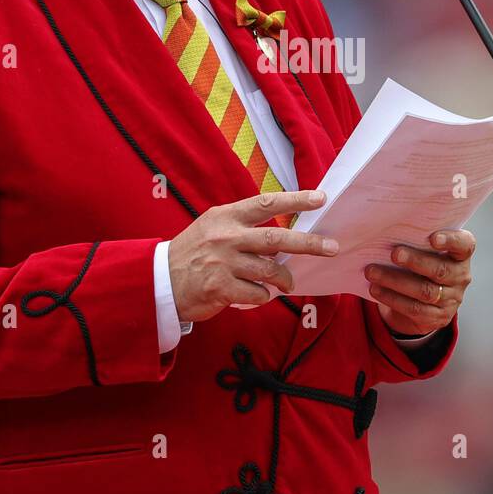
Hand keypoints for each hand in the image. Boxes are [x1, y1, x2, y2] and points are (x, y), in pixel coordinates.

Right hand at [168, 190, 339, 324]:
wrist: (161, 281)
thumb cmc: (193, 253)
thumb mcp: (213, 227)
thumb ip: (243, 226)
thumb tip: (281, 234)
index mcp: (226, 216)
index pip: (267, 203)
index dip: (296, 200)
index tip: (321, 198)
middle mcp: (227, 237)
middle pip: (277, 238)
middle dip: (309, 243)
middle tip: (331, 247)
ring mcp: (224, 263)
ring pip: (271, 270)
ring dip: (285, 278)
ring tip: (289, 282)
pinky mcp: (222, 288)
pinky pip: (257, 293)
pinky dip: (264, 295)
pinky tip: (259, 294)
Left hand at [365, 229, 474, 336]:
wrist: (425, 300)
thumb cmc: (422, 262)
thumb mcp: (425, 250)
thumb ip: (417, 240)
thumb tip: (386, 229)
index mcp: (460, 255)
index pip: (465, 245)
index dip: (451, 241)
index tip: (433, 237)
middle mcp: (461, 277)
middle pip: (440, 270)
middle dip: (415, 261)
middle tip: (394, 253)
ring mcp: (451, 300)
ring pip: (424, 291)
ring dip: (395, 281)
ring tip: (372, 272)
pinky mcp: (437, 317)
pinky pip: (414, 309)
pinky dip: (392, 298)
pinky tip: (375, 289)